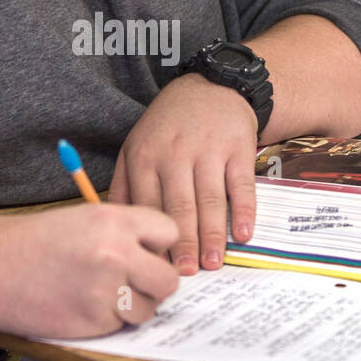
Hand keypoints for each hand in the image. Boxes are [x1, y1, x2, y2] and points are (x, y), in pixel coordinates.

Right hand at [0, 203, 179, 339]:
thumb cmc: (33, 241)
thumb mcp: (83, 218)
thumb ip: (125, 232)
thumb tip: (160, 254)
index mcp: (114, 220)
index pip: (168, 232)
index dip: (157, 245)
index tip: (146, 252)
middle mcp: (115, 254)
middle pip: (168, 279)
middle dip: (154, 283)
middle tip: (133, 281)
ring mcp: (106, 291)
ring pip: (148, 309)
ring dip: (132, 306)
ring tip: (101, 293)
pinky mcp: (94, 322)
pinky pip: (121, 325)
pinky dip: (108, 321)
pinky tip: (83, 305)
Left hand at [107, 74, 258, 274]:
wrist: (211, 86)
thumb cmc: (168, 126)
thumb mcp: (135, 146)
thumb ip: (124, 186)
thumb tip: (117, 227)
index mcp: (145, 157)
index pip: (148, 205)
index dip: (153, 238)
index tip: (156, 267)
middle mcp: (175, 153)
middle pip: (179, 206)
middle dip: (183, 244)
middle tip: (186, 274)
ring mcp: (209, 149)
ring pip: (210, 199)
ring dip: (212, 235)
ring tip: (212, 264)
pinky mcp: (238, 147)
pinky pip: (241, 185)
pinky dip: (243, 211)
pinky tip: (243, 235)